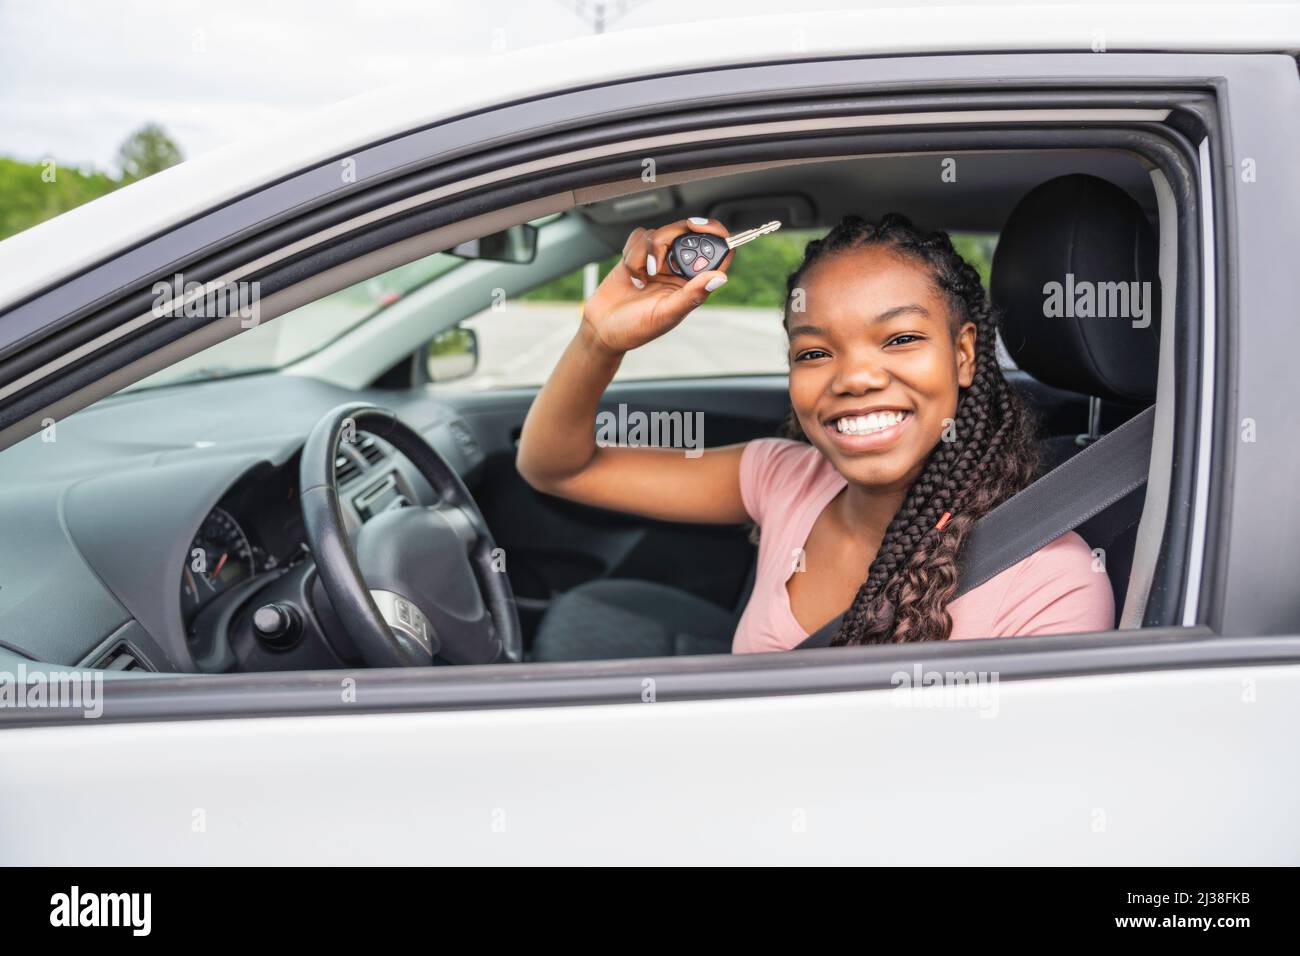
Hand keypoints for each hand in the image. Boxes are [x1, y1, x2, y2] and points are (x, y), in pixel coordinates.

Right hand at [580, 217, 731, 354]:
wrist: (602, 328)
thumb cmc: (636, 328)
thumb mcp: (667, 313)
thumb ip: (693, 294)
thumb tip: (720, 278)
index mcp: (693, 283)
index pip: (715, 251)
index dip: (715, 233)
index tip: (702, 227)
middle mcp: (679, 269)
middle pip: (685, 232)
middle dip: (669, 240)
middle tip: (655, 263)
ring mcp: (658, 260)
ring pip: (659, 232)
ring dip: (645, 254)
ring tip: (640, 279)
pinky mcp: (638, 255)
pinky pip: (640, 236)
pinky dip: (632, 253)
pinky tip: (631, 274)